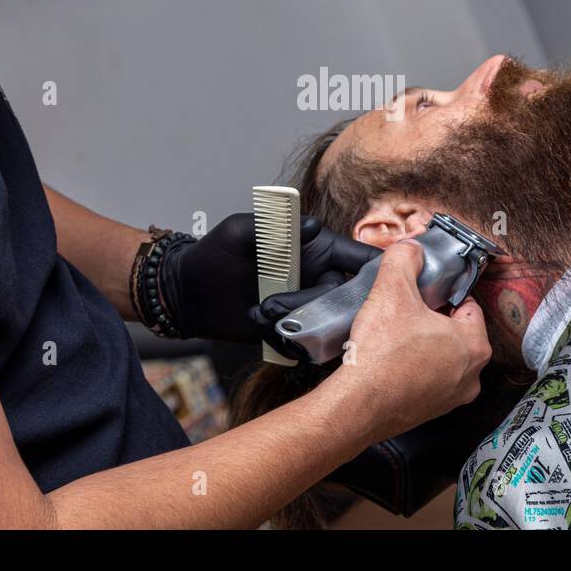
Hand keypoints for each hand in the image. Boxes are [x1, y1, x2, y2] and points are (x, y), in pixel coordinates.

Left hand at [157, 214, 379, 342]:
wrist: (186, 293)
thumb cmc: (212, 254)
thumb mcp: (239, 232)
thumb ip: (274, 227)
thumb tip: (312, 227)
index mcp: (314, 249)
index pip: (357, 257)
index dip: (375, 268)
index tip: (384, 280)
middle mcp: (315, 278)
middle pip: (344, 295)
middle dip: (314, 302)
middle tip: (275, 303)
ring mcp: (304, 307)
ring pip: (327, 323)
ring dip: (298, 322)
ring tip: (261, 312)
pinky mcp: (291, 332)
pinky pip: (306, 344)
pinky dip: (286, 340)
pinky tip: (257, 325)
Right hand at [327, 241, 490, 441]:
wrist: (357, 405)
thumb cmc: (380, 357)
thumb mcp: (391, 290)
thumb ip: (404, 259)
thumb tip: (411, 249)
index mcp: (473, 344)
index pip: (468, 304)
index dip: (443, 293)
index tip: (423, 292)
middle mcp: (470, 375)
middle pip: (456, 331)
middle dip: (433, 319)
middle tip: (406, 312)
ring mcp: (451, 397)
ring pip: (442, 356)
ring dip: (424, 345)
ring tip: (396, 336)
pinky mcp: (430, 411)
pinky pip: (428, 379)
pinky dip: (414, 368)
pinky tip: (391, 360)